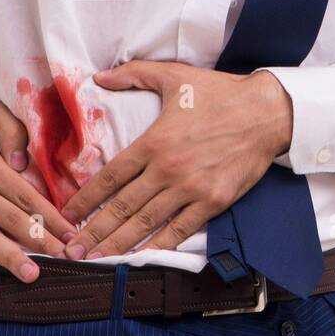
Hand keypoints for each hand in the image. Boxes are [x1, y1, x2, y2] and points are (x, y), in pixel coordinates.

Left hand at [57, 61, 292, 259]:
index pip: (110, 176)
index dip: (86, 197)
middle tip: (72, 249)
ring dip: (118, 244)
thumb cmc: (219, 93)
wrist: (266, 113)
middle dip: (94, 231)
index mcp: (154, 141)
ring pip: (146, 223)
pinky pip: (180, 230)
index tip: (68, 213)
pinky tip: (139, 258)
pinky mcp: (212, 202)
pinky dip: (158, 247)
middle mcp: (168, 169)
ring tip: (96, 260)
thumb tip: (99, 77)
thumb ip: (133, 74)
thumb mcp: (174, 75)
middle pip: (123, 207)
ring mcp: (191, 189)